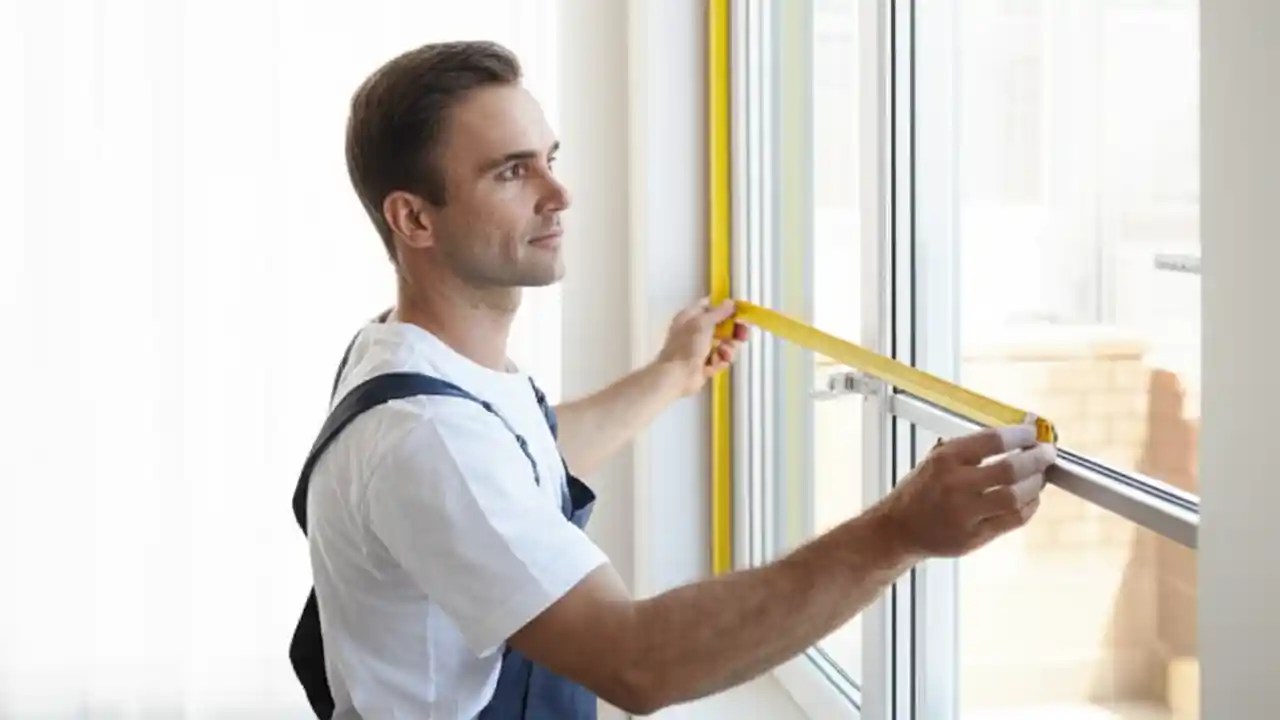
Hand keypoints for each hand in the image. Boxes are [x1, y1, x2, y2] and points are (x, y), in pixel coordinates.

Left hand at [655, 298, 749, 397]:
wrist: (677, 376)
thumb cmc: (687, 346)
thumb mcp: (702, 323)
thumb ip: (718, 312)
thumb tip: (730, 302)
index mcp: (690, 317)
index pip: (710, 306)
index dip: (725, 308)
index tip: (740, 312)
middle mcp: (696, 331)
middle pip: (722, 326)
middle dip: (733, 332)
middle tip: (743, 335)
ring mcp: (701, 348)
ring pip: (725, 344)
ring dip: (728, 348)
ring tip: (724, 353)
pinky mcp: (706, 364)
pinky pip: (721, 359)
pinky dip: (721, 361)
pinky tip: (716, 363)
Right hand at [871, 422, 1056, 558]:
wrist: (899, 529)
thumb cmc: (920, 492)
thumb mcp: (936, 460)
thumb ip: (970, 449)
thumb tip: (1014, 437)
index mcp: (945, 460)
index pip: (993, 440)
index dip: (1020, 435)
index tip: (1032, 433)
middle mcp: (955, 486)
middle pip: (1010, 469)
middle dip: (1036, 459)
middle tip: (1047, 454)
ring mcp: (965, 514)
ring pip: (1016, 497)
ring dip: (1035, 484)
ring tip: (1040, 476)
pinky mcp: (974, 537)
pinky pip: (1014, 520)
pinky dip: (1029, 506)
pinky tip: (1031, 498)